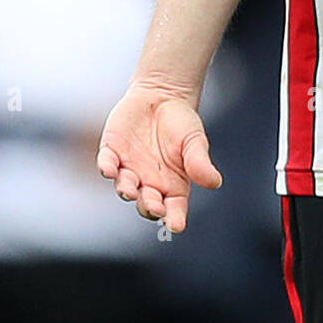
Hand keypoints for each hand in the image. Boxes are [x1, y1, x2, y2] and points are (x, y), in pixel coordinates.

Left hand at [97, 83, 221, 232]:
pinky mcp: (111, 152)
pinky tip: (110, 169)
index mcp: (172, 186)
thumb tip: (215, 183)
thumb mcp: (195, 141)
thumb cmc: (182, 123)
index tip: (175, 225)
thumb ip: (200, 162)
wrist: (162, 96)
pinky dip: (107, 168)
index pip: (174, 209)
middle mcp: (149, 184)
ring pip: (125, 187)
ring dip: (127, 190)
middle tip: (154, 206)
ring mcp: (128, 169)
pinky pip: (107, 164)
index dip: (174, 219)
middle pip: (147, 204)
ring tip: (131, 190)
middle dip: (149, 207)